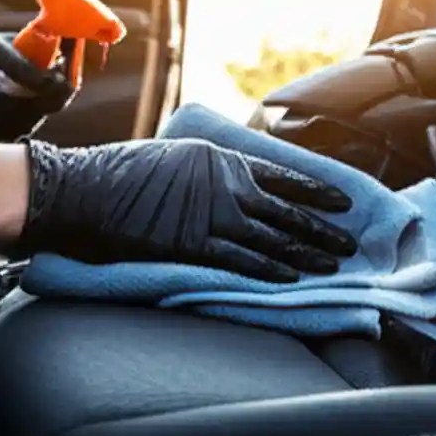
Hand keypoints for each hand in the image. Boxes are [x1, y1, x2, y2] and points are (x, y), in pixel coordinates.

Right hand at [19, 138, 356, 281]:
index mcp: (222, 160)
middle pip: (287, 209)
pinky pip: (240, 259)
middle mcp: (224, 185)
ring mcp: (210, 215)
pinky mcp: (192, 244)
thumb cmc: (121, 172)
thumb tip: (233, 182)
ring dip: (306, 252)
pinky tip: (291, 278)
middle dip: (323, 228)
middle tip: (352, 242)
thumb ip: (210, 171)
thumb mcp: (177, 157)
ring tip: (334, 264)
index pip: (283, 175)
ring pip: (272, 237)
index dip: (317, 189)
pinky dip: (269, 269)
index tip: (344, 200)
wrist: (83, 188)